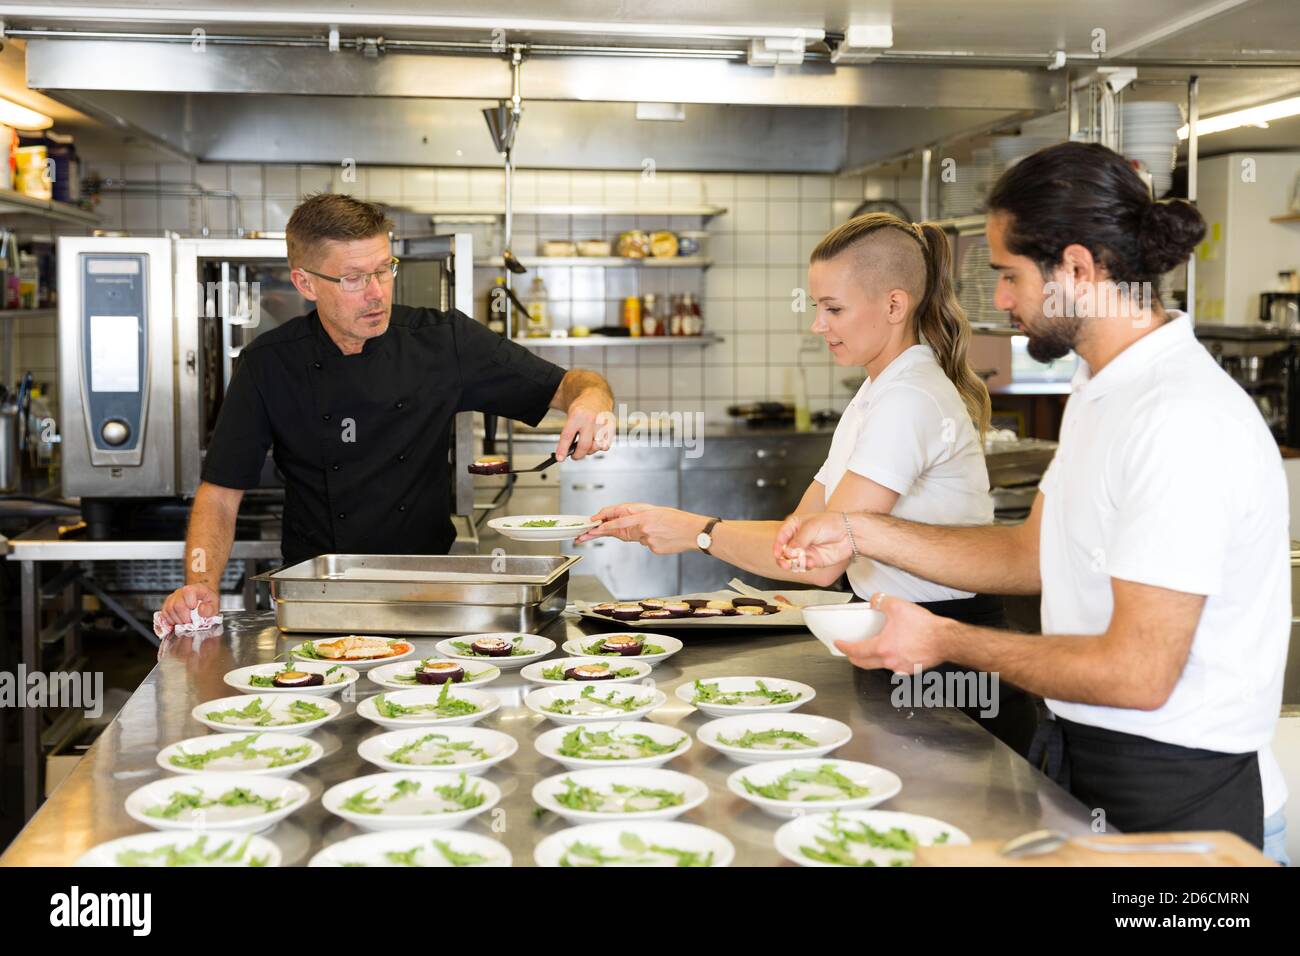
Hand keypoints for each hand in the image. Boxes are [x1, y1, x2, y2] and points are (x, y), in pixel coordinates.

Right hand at [160, 583, 218, 626]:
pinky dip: (170, 620)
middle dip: (184, 617)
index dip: (190, 603)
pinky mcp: (167, 605)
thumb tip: (201, 610)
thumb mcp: (214, 605)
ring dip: (177, 620)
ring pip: (169, 610)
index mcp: (195, 589)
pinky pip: (164, 613)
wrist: (201, 601)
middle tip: (191, 622)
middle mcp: (181, 592)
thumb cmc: (207, 602)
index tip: (195, 611)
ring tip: (186, 622)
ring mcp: (173, 598)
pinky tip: (178, 621)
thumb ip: (210, 609)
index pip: (188, 592)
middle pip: (177, 605)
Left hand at [556, 389, 613, 460]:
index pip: (567, 436)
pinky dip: (600, 447)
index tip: (560, 458)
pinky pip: (606, 445)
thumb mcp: (570, 417)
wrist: (597, 396)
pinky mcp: (611, 428)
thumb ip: (568, 433)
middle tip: (574, 455)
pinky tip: (595, 442)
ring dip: (590, 451)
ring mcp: (602, 424)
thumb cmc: (583, 408)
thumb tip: (565, 450)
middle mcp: (591, 420)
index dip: (563, 449)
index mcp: (577, 415)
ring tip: (585, 446)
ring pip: (596, 447)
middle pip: (584, 445)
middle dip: (577, 455)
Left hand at [575, 503, 705, 554]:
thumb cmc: (677, 520)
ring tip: (660, 530)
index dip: (602, 525)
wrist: (694, 532)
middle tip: (584, 536)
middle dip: (601, 533)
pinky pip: (647, 544)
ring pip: (636, 538)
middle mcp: (643, 529)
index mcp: (643, 516)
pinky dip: (652, 540)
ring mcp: (648, 541)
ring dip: (641, 534)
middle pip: (620, 532)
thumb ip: (638, 514)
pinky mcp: (653, 549)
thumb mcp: (656, 510)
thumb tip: (626, 519)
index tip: (590, 527)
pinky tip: (664, 537)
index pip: (617, 522)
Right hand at [774, 511, 855, 572]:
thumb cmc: (831, 523)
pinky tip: (811, 563)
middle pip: (784, 551)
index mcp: (794, 526)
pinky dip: (805, 566)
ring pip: (792, 560)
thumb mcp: (811, 527)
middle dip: (783, 558)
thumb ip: (798, 540)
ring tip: (799, 563)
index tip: (778, 553)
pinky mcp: (812, 560)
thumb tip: (788, 552)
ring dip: (793, 564)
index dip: (778, 545)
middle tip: (785, 563)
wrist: (849, 533)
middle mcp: (797, 539)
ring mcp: (804, 550)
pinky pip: (804, 566)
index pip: (781, 536)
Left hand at [835, 592, 952, 673]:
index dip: (844, 647)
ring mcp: (901, 668)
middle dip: (854, 658)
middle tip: (849, 651)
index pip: (856, 651)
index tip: (839, 644)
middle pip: (864, 664)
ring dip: (872, 659)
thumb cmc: (925, 627)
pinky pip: (895, 667)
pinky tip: (893, 651)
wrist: (946, 640)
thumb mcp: (898, 607)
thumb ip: (881, 601)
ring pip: (880, 666)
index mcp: (882, 648)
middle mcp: (889, 661)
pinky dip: (889, 660)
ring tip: (871, 649)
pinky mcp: (912, 669)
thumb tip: (874, 600)